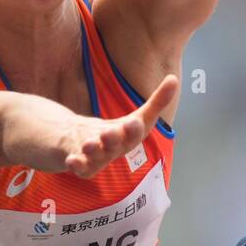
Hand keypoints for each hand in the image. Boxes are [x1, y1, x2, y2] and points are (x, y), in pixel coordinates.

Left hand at [55, 74, 178, 178]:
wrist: (86, 147)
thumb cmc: (117, 133)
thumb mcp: (138, 117)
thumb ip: (156, 101)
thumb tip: (174, 78)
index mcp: (130, 138)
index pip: (136, 133)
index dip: (135, 129)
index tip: (134, 122)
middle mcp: (115, 150)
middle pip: (116, 146)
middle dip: (113, 140)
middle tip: (108, 134)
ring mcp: (98, 159)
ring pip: (96, 156)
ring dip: (93, 151)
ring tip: (88, 145)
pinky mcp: (82, 166)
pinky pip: (79, 167)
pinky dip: (76, 165)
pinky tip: (71, 161)